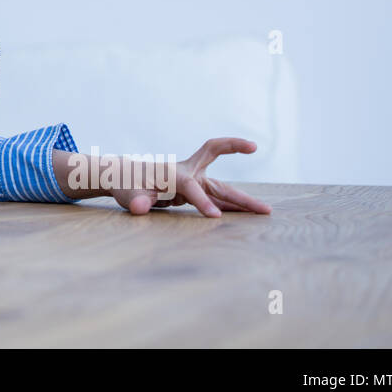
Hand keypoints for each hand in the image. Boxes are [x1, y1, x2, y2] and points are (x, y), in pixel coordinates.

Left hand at [110, 137, 272, 217]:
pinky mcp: (194, 189)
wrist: (125, 175)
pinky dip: (231, 204)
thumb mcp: (127, 192)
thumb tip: (138, 207)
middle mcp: (188, 174)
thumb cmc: (126, 184)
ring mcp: (193, 181)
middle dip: (242, 195)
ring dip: (242, 201)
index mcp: (174, 174)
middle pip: (220, 181)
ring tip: (266, 212)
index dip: (203, 202)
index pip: (192, 187)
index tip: (214, 218)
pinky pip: (216, 196)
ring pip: (222, 189)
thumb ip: (135, 199)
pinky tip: (246, 213)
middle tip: (266, 208)